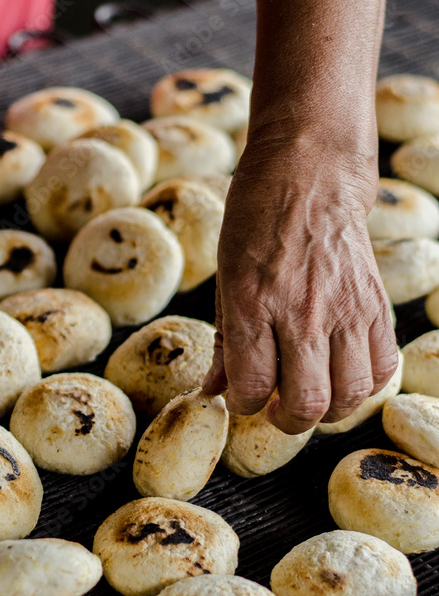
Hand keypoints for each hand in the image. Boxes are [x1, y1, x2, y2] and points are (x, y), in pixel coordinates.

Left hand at [203, 134, 398, 433]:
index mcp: (251, 303)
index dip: (245, 404)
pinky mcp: (376, 305)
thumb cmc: (257, 221)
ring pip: (349, 396)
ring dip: (328, 409)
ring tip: (311, 393)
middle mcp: (300, 312)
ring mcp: (345, 310)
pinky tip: (342, 373)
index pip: (253, 387)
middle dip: (287, 420)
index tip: (244, 396)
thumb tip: (214, 391)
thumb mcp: (225, 277)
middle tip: (277, 408)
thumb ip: (223, 341)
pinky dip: (364, 384)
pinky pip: (382, 368)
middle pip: (306, 404)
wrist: (311, 174)